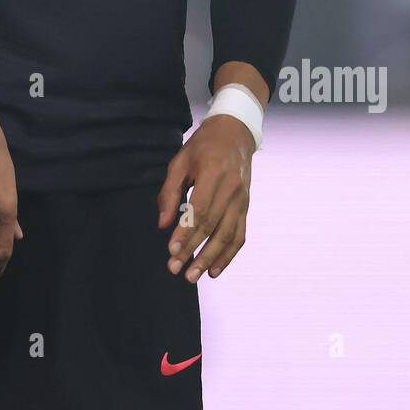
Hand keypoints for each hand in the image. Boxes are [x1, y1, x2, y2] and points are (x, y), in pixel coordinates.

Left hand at [156, 114, 254, 281]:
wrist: (236, 133)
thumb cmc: (203, 146)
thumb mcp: (180, 161)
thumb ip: (170, 192)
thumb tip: (162, 224)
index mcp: (213, 173)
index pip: (200, 210)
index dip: (186, 232)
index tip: (171, 251)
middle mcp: (231, 188)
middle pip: (213, 226)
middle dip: (194, 251)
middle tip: (176, 269)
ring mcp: (242, 199)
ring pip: (228, 235)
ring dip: (211, 259)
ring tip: (194, 275)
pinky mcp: (246, 207)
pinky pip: (240, 235)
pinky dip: (229, 255)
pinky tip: (215, 270)